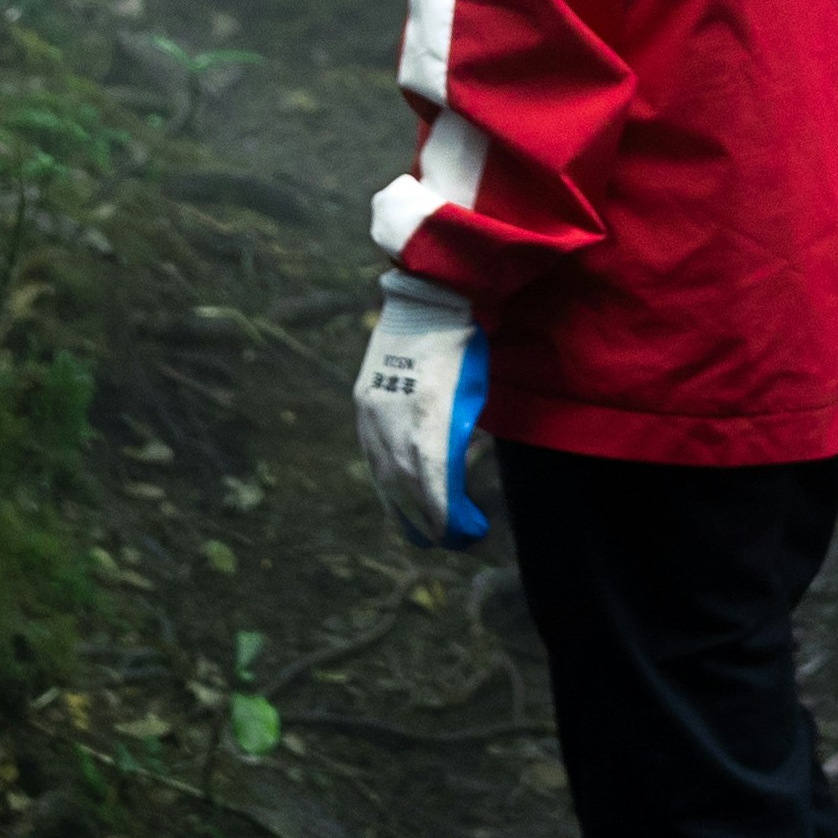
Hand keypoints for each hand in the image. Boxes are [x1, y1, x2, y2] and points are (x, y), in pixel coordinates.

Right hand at [352, 270, 490, 547]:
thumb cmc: (464, 347)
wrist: (426, 297)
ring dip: (402, 507)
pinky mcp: (363, 402)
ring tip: (422, 528)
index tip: (464, 534)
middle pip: (403, 490)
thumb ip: (458, 442)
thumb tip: (452, 478)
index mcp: (425, 421)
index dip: (446, 519)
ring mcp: (371, 412)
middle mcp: (391, 422)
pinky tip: (399, 493)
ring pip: (382, 475)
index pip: (431, 488)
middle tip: (447, 540)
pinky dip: (387, 480)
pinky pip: (372, 453)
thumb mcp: (473, 398)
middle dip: (425, 522)